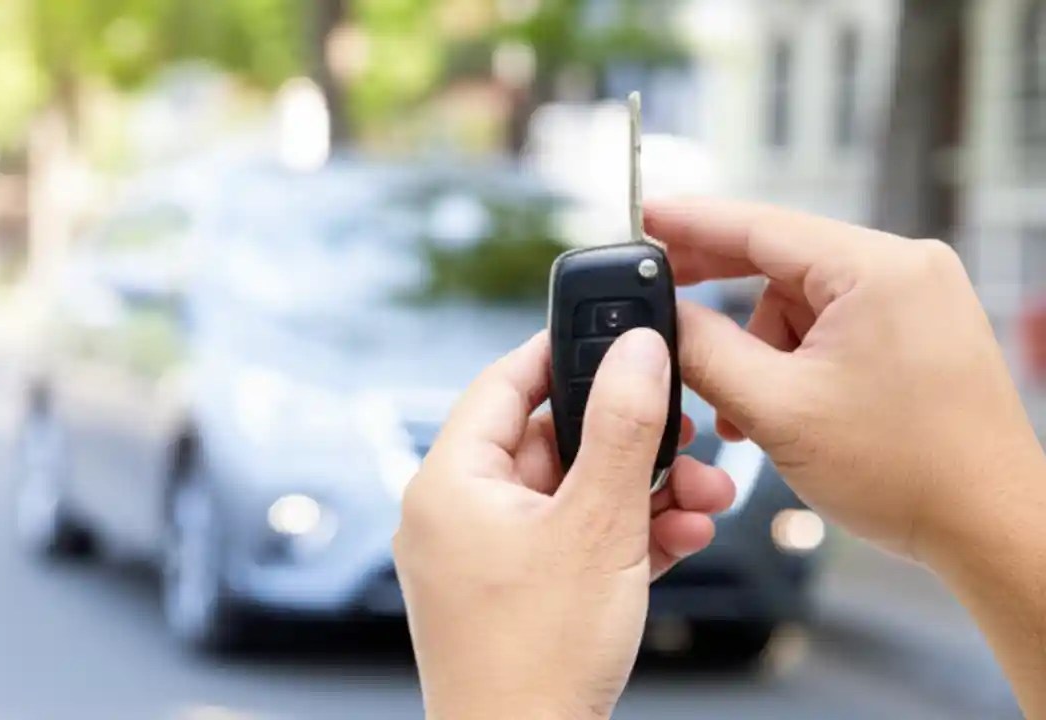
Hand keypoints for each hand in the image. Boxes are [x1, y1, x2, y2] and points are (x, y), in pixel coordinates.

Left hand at [394, 329, 734, 719]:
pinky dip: (618, 534)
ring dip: (638, 491)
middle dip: (630, 443)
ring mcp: (481, 556)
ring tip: (702, 500)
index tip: (617, 334)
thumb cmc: (540, 657)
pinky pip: (566, 539)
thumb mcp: (598, 526)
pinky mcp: (510, 592)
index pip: (504, 383)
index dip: (562, 351)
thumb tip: (637, 349)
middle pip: (549, 440)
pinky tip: (677, 537)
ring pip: (568, 493)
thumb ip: (622, 429)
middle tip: (687, 435)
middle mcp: (455, 513)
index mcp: (450, 483)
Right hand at [646, 198, 1040, 558]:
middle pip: (782, 260)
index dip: (691, 223)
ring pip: (802, 302)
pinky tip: (779, 407)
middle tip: (662, 297)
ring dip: (761, 350)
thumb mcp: (777, 410)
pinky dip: (795, 361)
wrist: (990, 529)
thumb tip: (663, 322)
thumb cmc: (909, 473)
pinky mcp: (919, 332)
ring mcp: (918, 300)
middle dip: (720, 293)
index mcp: (878, 270)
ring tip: (748, 412)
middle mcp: (907, 270)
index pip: (761, 226)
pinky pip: (834, 326)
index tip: (645, 216)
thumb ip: (706, 353)